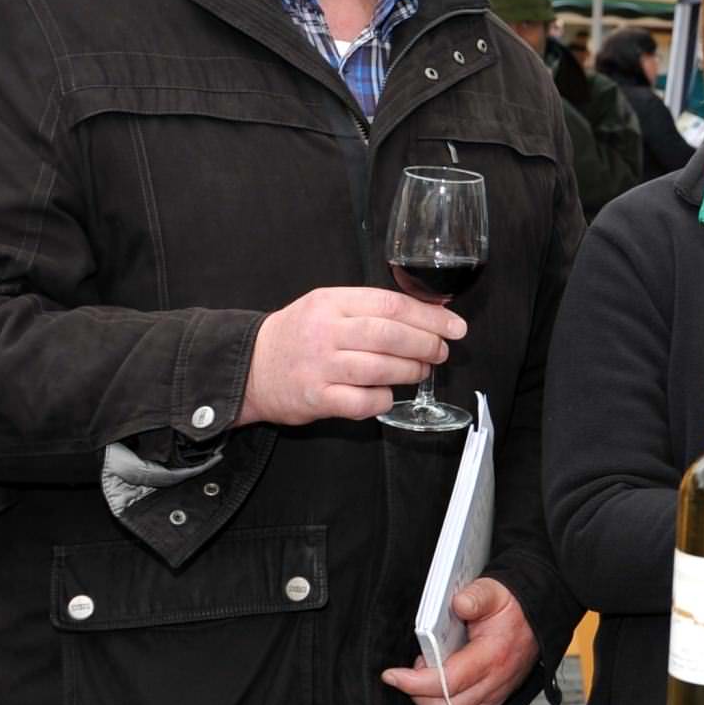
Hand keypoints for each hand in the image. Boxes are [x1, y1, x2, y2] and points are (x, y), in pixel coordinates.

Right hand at [239, 286, 463, 425]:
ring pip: (380, 368)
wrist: (248, 366)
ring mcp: (320, 366)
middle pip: (389, 336)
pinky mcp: (316, 398)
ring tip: (421, 370)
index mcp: (331, 302)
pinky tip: (387, 394)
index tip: (455, 327)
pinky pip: (364, 401)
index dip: (430, 317)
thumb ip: (371, 308)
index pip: (390, 304)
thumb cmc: (299, 336)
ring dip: (411, 371)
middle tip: (441, 352)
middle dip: (426, 345)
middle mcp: (325, 332)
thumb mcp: (328, 307)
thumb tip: (429, 314)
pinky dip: (384, 399)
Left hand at [381, 577, 538, 704]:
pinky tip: (434, 698)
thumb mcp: (495, 593)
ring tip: (421, 683)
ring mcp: (494, 697)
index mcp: (493, 657)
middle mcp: (495, 683)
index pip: (449, 682)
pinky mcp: (492, 704)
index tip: (392, 675)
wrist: (536, 620)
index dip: (415, 683)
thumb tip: (459, 604)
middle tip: (409, 673)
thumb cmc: (513, 609)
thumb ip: (477, 596)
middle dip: (417, 695)